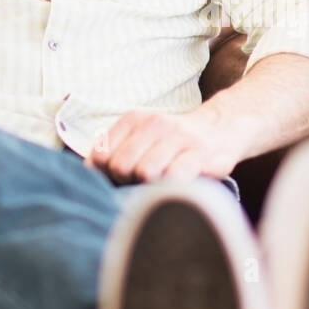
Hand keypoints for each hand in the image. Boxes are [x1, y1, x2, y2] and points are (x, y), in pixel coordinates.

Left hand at [85, 108, 245, 184]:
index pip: (99, 157)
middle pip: (121, 167)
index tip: (123, 177)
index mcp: (135, 119)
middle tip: (145, 183)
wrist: (222, 130)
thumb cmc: (173, 143)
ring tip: (162, 184)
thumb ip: (112, 151)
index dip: (107, 175)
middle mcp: (155, 124)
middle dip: (128, 182)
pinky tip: (176, 187)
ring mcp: (179, 138)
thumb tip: (86, 171)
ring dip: (151, 187)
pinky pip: (174, 179)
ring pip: (145, 173)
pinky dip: (170, 189)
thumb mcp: (141, 137)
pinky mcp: (201, 155)